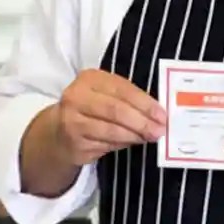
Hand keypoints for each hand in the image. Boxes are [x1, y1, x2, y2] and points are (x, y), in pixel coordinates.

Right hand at [52, 69, 166, 165]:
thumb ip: (129, 100)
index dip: (145, 103)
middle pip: (116, 110)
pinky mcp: (74, 142)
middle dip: (142, 122)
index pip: (122, 89)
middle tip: (159, 130)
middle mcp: (76, 96)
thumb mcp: (106, 95)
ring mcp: (72, 120)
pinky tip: (132, 142)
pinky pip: (105, 144)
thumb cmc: (92, 109)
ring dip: (135, 135)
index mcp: (90, 78)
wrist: (60, 131)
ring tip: (149, 137)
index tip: (162, 115)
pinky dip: (122, 144)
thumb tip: (157, 115)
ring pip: (111, 129)